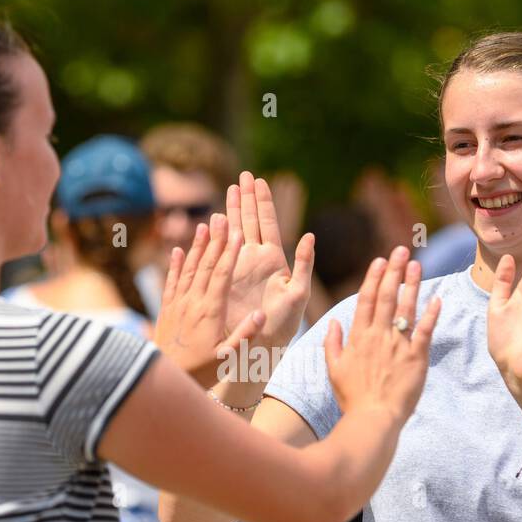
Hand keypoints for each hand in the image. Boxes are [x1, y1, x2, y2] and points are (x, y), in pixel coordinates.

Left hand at [154, 214, 265, 388]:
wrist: (164, 378)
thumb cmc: (200, 371)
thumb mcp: (227, 358)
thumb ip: (245, 335)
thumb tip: (263, 314)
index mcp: (210, 311)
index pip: (221, 275)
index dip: (229, 252)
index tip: (237, 233)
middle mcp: (192, 302)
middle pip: (205, 265)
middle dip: (215, 240)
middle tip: (222, 217)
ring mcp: (176, 304)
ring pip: (187, 269)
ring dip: (196, 246)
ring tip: (203, 225)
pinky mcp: (165, 310)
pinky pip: (170, 282)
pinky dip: (174, 264)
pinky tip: (176, 250)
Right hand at [223, 171, 314, 368]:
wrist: (260, 346)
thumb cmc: (284, 324)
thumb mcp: (298, 294)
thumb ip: (303, 265)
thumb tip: (310, 235)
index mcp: (274, 259)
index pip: (267, 223)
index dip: (263, 201)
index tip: (259, 180)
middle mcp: (256, 259)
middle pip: (250, 221)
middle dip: (246, 198)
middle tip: (243, 175)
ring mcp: (239, 268)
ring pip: (234, 232)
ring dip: (232, 210)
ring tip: (230, 188)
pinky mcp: (225, 278)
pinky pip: (218, 252)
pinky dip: (215, 236)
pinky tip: (211, 221)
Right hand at [324, 247, 440, 421]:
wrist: (372, 419)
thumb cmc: (352, 398)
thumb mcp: (334, 370)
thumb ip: (333, 343)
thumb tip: (334, 322)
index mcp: (359, 337)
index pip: (367, 300)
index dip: (374, 278)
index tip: (380, 261)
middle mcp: (378, 336)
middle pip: (387, 297)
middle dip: (394, 271)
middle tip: (402, 250)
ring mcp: (398, 345)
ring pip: (406, 308)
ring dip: (412, 284)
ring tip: (417, 265)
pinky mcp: (416, 358)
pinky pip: (425, 331)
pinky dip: (431, 314)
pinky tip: (437, 298)